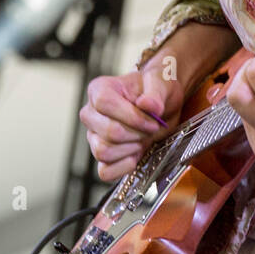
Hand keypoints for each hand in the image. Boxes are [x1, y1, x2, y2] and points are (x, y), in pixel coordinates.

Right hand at [79, 67, 184, 182]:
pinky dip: (123, 168)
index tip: (153, 121)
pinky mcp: (102, 155)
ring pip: (103, 152)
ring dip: (131, 149)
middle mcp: (91, 113)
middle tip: (151, 129)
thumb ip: (155, 91)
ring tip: (143, 138)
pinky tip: (136, 155)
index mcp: (99, 90)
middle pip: (108, 132)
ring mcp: (93, 136)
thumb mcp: (162, 82)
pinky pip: (104, 172)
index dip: (132, 116)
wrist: (163, 106)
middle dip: (137, 134)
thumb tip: (146, 104)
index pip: (105, 104)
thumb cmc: (157, 90)